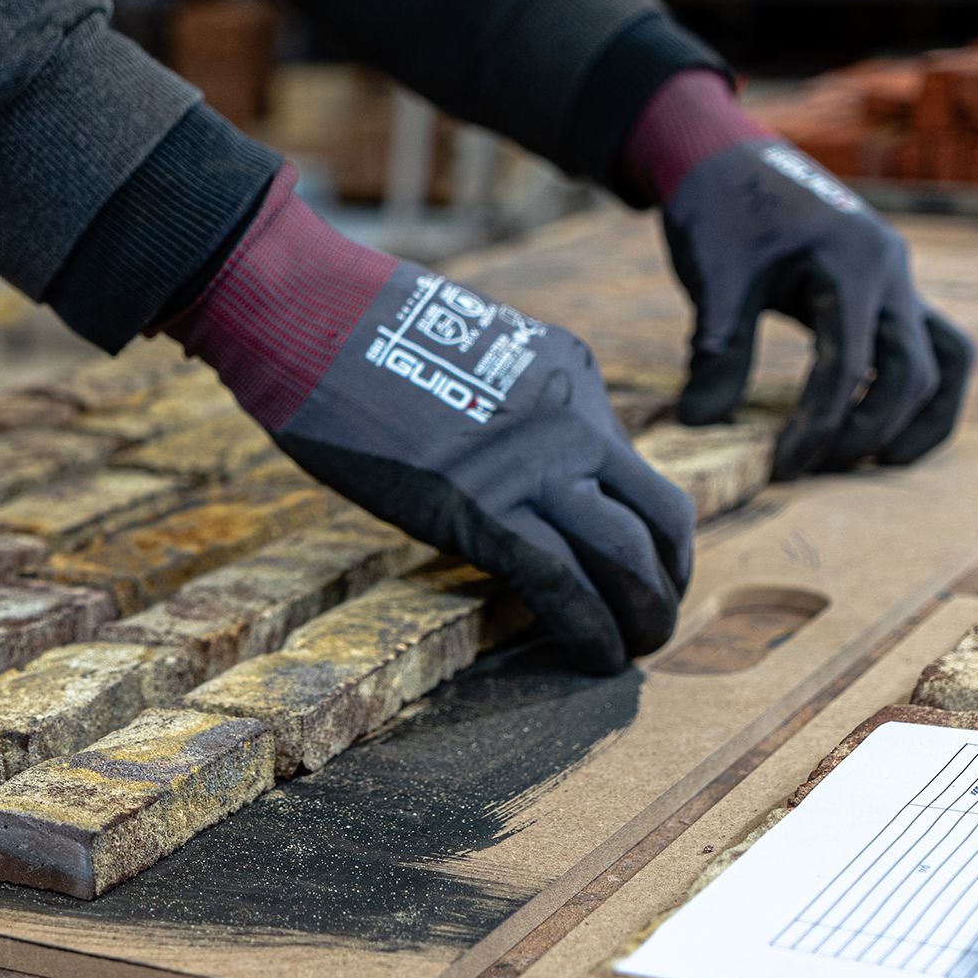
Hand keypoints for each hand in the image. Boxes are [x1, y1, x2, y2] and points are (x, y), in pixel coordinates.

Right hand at [165, 169, 690, 672]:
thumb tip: (511, 477)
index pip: (641, 475)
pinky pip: (564, 585)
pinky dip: (591, 633)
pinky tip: (595, 659)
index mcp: (574, 376)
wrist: (311, 319)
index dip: (655, 541)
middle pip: (661, 521)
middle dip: (666, 587)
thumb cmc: (359, 337)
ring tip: (631, 652)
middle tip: (651, 627)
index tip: (639, 578)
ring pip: (628, 560)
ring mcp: (535, 463)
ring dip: (641, 620)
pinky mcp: (485, 507)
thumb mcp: (473, 356)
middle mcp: (575, 420)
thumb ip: (512, 415)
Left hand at [662, 140, 973, 478]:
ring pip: (945, 362)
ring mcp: (899, 281)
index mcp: (851, 262)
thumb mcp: (714, 276)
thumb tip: (699, 424)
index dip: (819, 425)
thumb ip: (717, 349)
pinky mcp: (890, 294)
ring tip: (870, 465)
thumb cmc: (721, 210)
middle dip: (866, 430)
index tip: (782, 467)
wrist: (727, 160)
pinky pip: (936, 348)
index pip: (850, 364)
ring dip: (916, 420)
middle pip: (912, 372)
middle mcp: (892, 272)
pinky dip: (921, 394)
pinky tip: (881, 431)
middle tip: (810, 468)